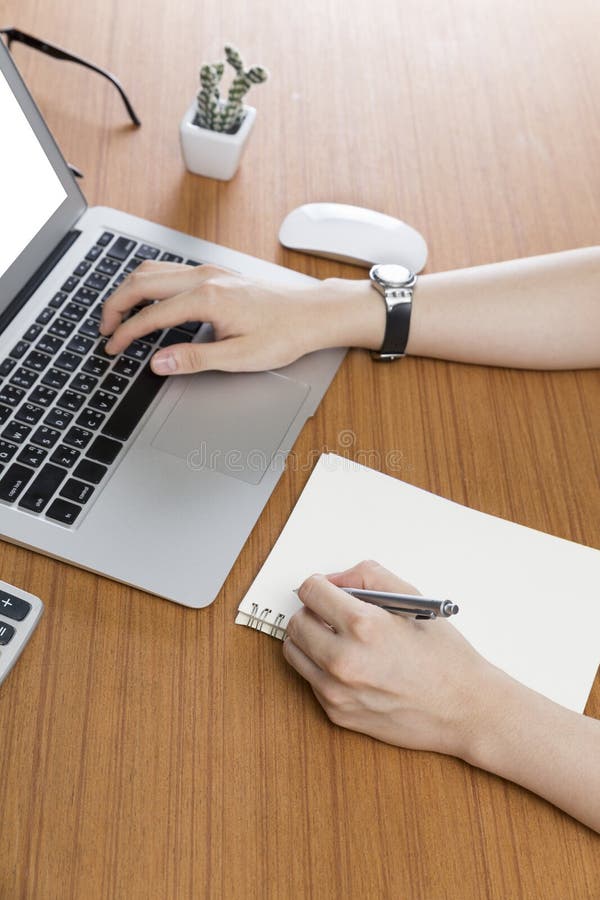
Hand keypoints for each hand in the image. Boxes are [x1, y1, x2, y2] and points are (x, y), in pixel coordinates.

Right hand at [99, 262, 383, 374]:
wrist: (312, 314)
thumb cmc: (284, 334)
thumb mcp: (240, 357)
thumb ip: (196, 359)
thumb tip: (159, 363)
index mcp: (207, 298)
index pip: (152, 315)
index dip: (127, 334)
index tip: (113, 349)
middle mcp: (204, 277)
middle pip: (142, 282)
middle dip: (116, 305)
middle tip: (105, 330)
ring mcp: (210, 271)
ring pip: (154, 270)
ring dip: (129, 290)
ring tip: (119, 315)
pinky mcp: (216, 273)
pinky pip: (170, 270)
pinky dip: (148, 282)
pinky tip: (148, 299)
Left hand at [283, 560, 492, 756]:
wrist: (464, 709)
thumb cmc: (444, 656)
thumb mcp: (413, 599)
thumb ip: (368, 578)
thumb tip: (334, 579)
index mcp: (363, 625)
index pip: (310, 591)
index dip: (318, 585)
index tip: (325, 589)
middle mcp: (344, 660)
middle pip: (296, 622)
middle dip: (311, 611)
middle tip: (332, 613)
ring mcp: (337, 690)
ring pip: (294, 652)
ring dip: (309, 639)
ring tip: (336, 637)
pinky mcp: (337, 713)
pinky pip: (310, 680)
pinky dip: (321, 667)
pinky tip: (350, 665)